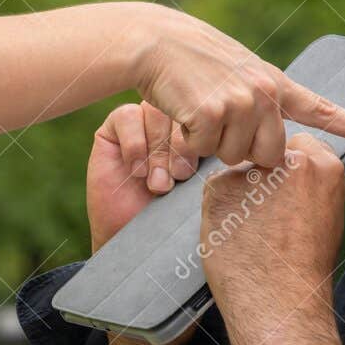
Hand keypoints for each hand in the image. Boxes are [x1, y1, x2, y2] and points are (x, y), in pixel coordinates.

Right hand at [86, 102, 199, 251]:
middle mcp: (170, 120)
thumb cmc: (170, 213)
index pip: (207, 115)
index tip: (202, 173)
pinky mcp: (115, 125)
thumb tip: (229, 140)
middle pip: (181, 111)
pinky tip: (137, 171)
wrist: (132, 234)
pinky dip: (135, 144)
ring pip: (156, 111)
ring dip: (158, 149)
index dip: (206, 140)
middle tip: (178, 177)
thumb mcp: (200, 186)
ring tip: (157, 182)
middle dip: (182, 147)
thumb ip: (213, 160)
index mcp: (198, 129)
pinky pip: (128, 115)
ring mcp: (142, 121)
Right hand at [131, 6, 344, 168]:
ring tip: (197, 109)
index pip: (319, 108)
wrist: (155, 41)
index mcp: (273, 81)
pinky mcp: (212, 113)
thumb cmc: (189, 61)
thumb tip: (270, 146)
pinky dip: (188, 141)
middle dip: (243, 153)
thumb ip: (259, 100)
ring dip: (211, 145)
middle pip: (268, 156)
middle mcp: (264, 91)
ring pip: (233, 158)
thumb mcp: (236, 72)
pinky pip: (203, 151)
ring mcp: (241, 102)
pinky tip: (182, 112)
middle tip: (218, 124)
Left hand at [199, 134, 344, 325]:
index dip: (289, 170)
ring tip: (253, 235)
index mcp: (325, 165)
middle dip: (263, 178)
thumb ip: (310, 186)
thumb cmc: (304, 269)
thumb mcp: (327, 217)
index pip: (300, 146)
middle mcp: (289, 160)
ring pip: (240, 174)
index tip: (288, 194)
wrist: (278, 300)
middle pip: (267, 156)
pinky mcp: (219, 185)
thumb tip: (290, 172)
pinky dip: (221, 210)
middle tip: (268, 220)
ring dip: (240, 194)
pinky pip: (218, 190)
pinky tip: (235, 237)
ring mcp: (252, 170)